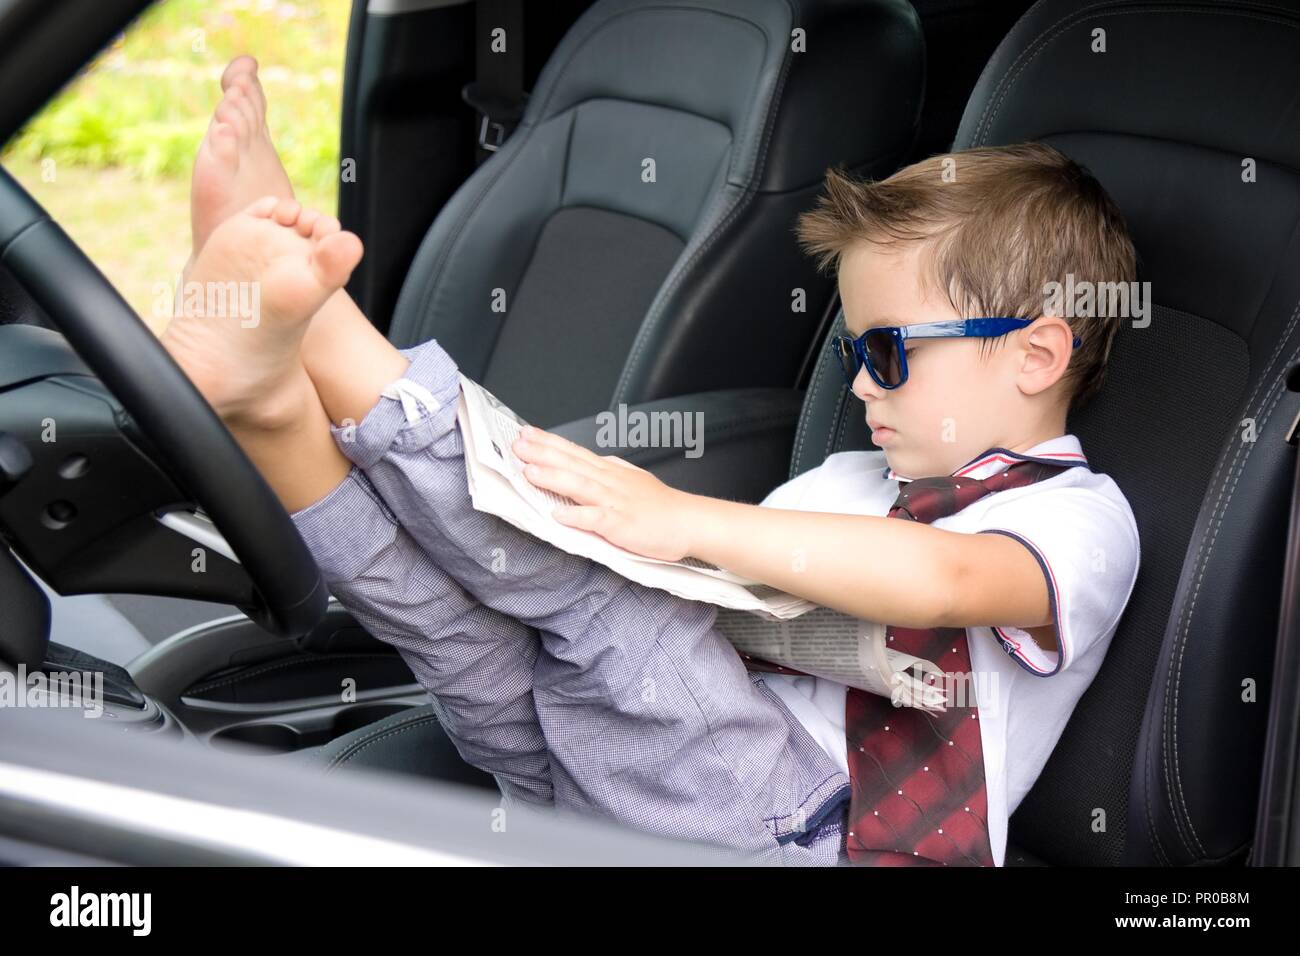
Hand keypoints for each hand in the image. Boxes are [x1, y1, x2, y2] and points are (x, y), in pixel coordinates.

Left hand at [511, 425, 696, 560]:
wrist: (689, 522)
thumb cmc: (662, 506)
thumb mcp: (633, 479)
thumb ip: (611, 470)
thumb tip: (591, 461)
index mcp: (610, 472)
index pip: (574, 452)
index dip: (549, 442)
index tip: (527, 433)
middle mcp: (610, 483)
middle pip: (572, 463)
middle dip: (543, 453)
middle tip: (518, 443)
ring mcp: (615, 503)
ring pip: (580, 486)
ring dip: (554, 477)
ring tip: (529, 471)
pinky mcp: (622, 525)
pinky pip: (596, 520)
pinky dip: (577, 517)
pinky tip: (558, 515)